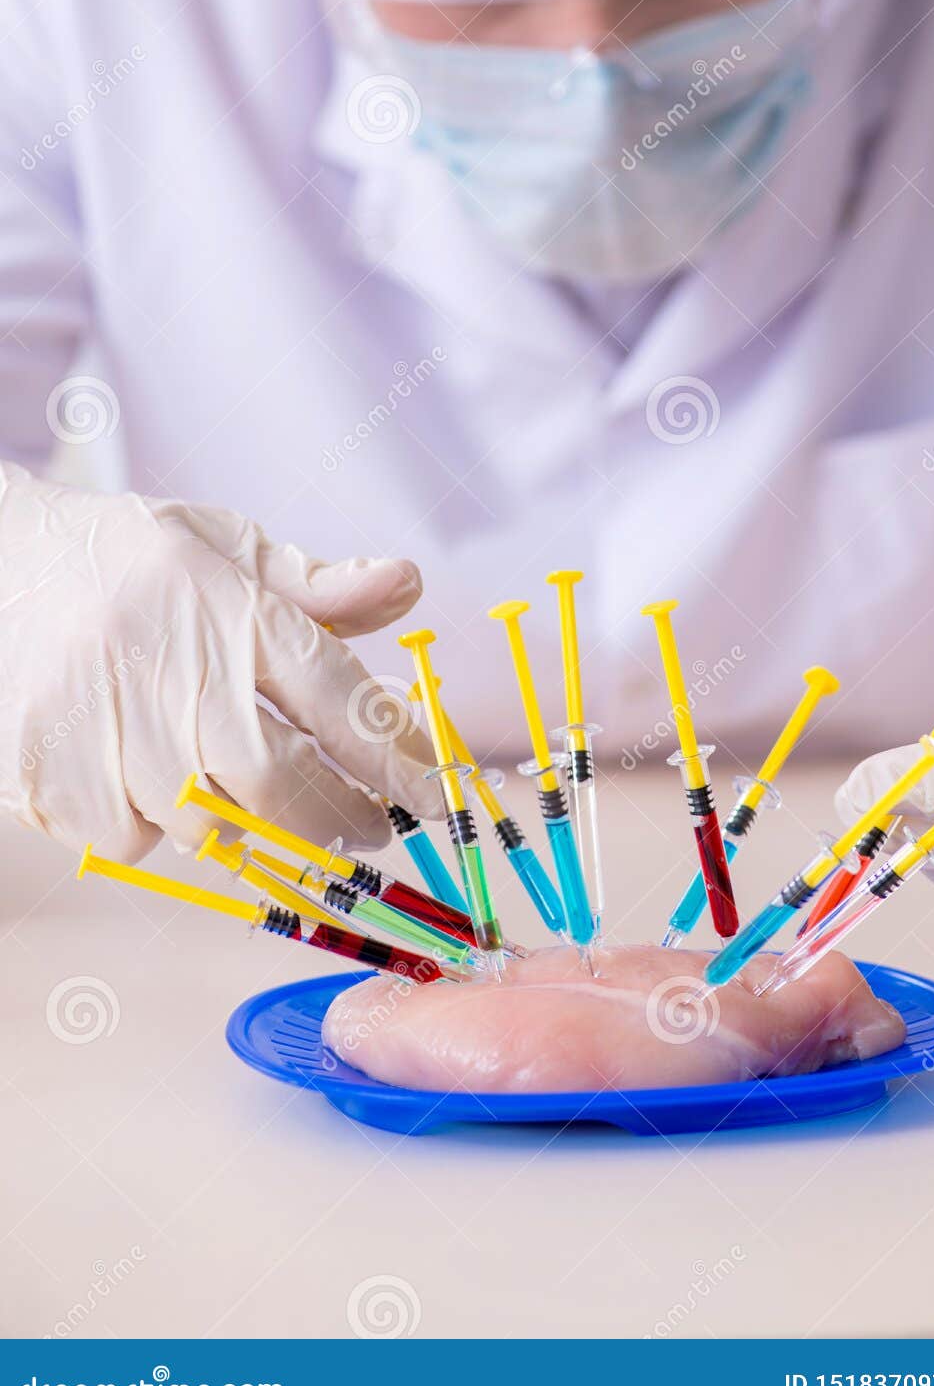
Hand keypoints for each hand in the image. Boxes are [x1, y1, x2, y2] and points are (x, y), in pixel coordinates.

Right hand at [0, 462, 434, 860]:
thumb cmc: (130, 560)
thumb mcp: (228, 547)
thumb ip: (318, 586)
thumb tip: (406, 585)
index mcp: (225, 605)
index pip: (335, 696)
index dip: (394, 756)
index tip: (433, 795)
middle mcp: (168, 666)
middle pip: (277, 780)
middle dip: (335, 816)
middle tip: (364, 825)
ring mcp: (102, 724)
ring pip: (205, 825)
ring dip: (242, 823)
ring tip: (239, 784)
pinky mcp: (48, 769)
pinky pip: (128, 838)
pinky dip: (151, 825)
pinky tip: (143, 777)